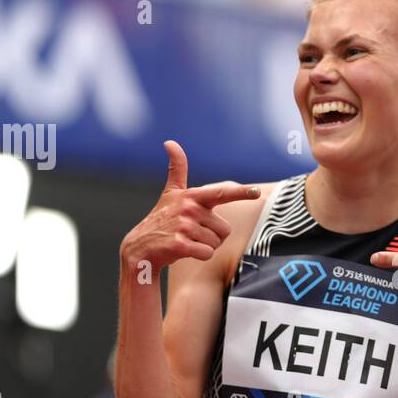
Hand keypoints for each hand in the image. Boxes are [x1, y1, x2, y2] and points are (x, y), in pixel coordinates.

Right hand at [120, 141, 257, 270]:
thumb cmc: (162, 218)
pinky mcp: (180, 244)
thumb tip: (170, 142)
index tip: (256, 192)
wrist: (141, 247)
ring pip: (216, 243)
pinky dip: (200, 256)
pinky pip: (207, 253)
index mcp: (192, 197)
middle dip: (213, 236)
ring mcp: (184, 226)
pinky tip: (184, 251)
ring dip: (205, 246)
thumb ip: (177, 169)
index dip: (241, 193)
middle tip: (192, 233)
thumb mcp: (171, 193)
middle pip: (224, 229)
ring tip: (186, 240)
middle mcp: (189, 209)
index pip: (221, 193)